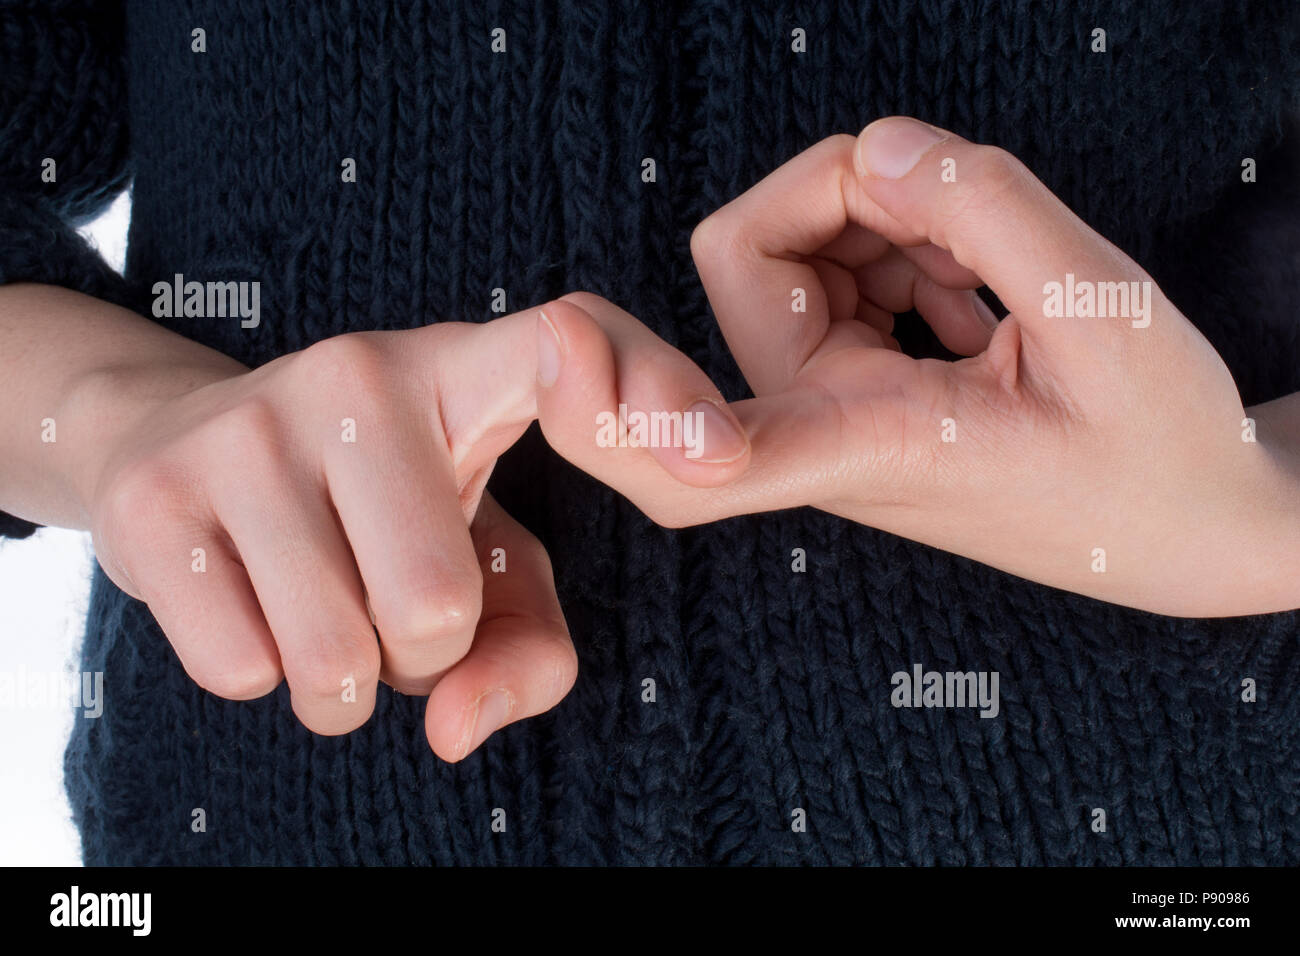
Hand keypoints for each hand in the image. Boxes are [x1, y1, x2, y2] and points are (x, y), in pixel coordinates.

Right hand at [80, 296, 750, 756]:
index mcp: (460, 366)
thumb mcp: (482, 562)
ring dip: (345, 679)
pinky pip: (246, 666)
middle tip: (390, 598)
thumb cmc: (373, 508)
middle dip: (423, 652)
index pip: (571, 340)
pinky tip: (251, 600)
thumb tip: (462, 729)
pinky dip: (262, 672)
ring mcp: (247, 425)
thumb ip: (528, 644)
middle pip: (437, 604)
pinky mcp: (154, 496)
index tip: (714, 465)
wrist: (172, 445)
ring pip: (340, 656)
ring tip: (324, 602)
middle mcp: (357, 373)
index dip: (651, 391)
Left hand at [542, 120, 1299, 616]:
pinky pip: (833, 265)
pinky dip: (903, 245)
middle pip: (742, 259)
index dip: (625, 411)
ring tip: (989, 266)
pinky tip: (972, 287)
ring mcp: (827, 402)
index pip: (710, 456)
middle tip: (957, 213)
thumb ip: (988, 214)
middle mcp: (819, 427)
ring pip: (789, 249)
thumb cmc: (1155, 449)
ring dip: (887, 219)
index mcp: (868, 450)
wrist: (1179, 518)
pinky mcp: (850, 379)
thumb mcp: (1106, 317)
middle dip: (840, 197)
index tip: (564, 348)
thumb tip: (878, 149)